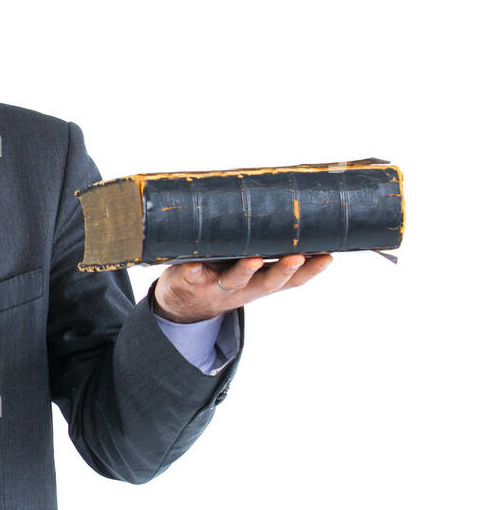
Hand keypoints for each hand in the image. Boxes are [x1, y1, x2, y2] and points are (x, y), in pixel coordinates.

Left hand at [151, 253, 333, 323]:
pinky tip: (194, 262)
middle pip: (266, 282)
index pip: (290, 280)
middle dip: (283, 271)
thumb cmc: (222, 274)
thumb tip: (291, 206)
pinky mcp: (189, 280)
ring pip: (233, 279)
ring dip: (245, 270)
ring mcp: (215, 285)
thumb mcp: (248, 268)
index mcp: (259, 282)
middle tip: (296, 258)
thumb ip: (265, 246)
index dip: (310, 271)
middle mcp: (242, 288)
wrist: (182, 303)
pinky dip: (193, 269)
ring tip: (254, 259)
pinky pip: (191, 274)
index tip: (328, 257)